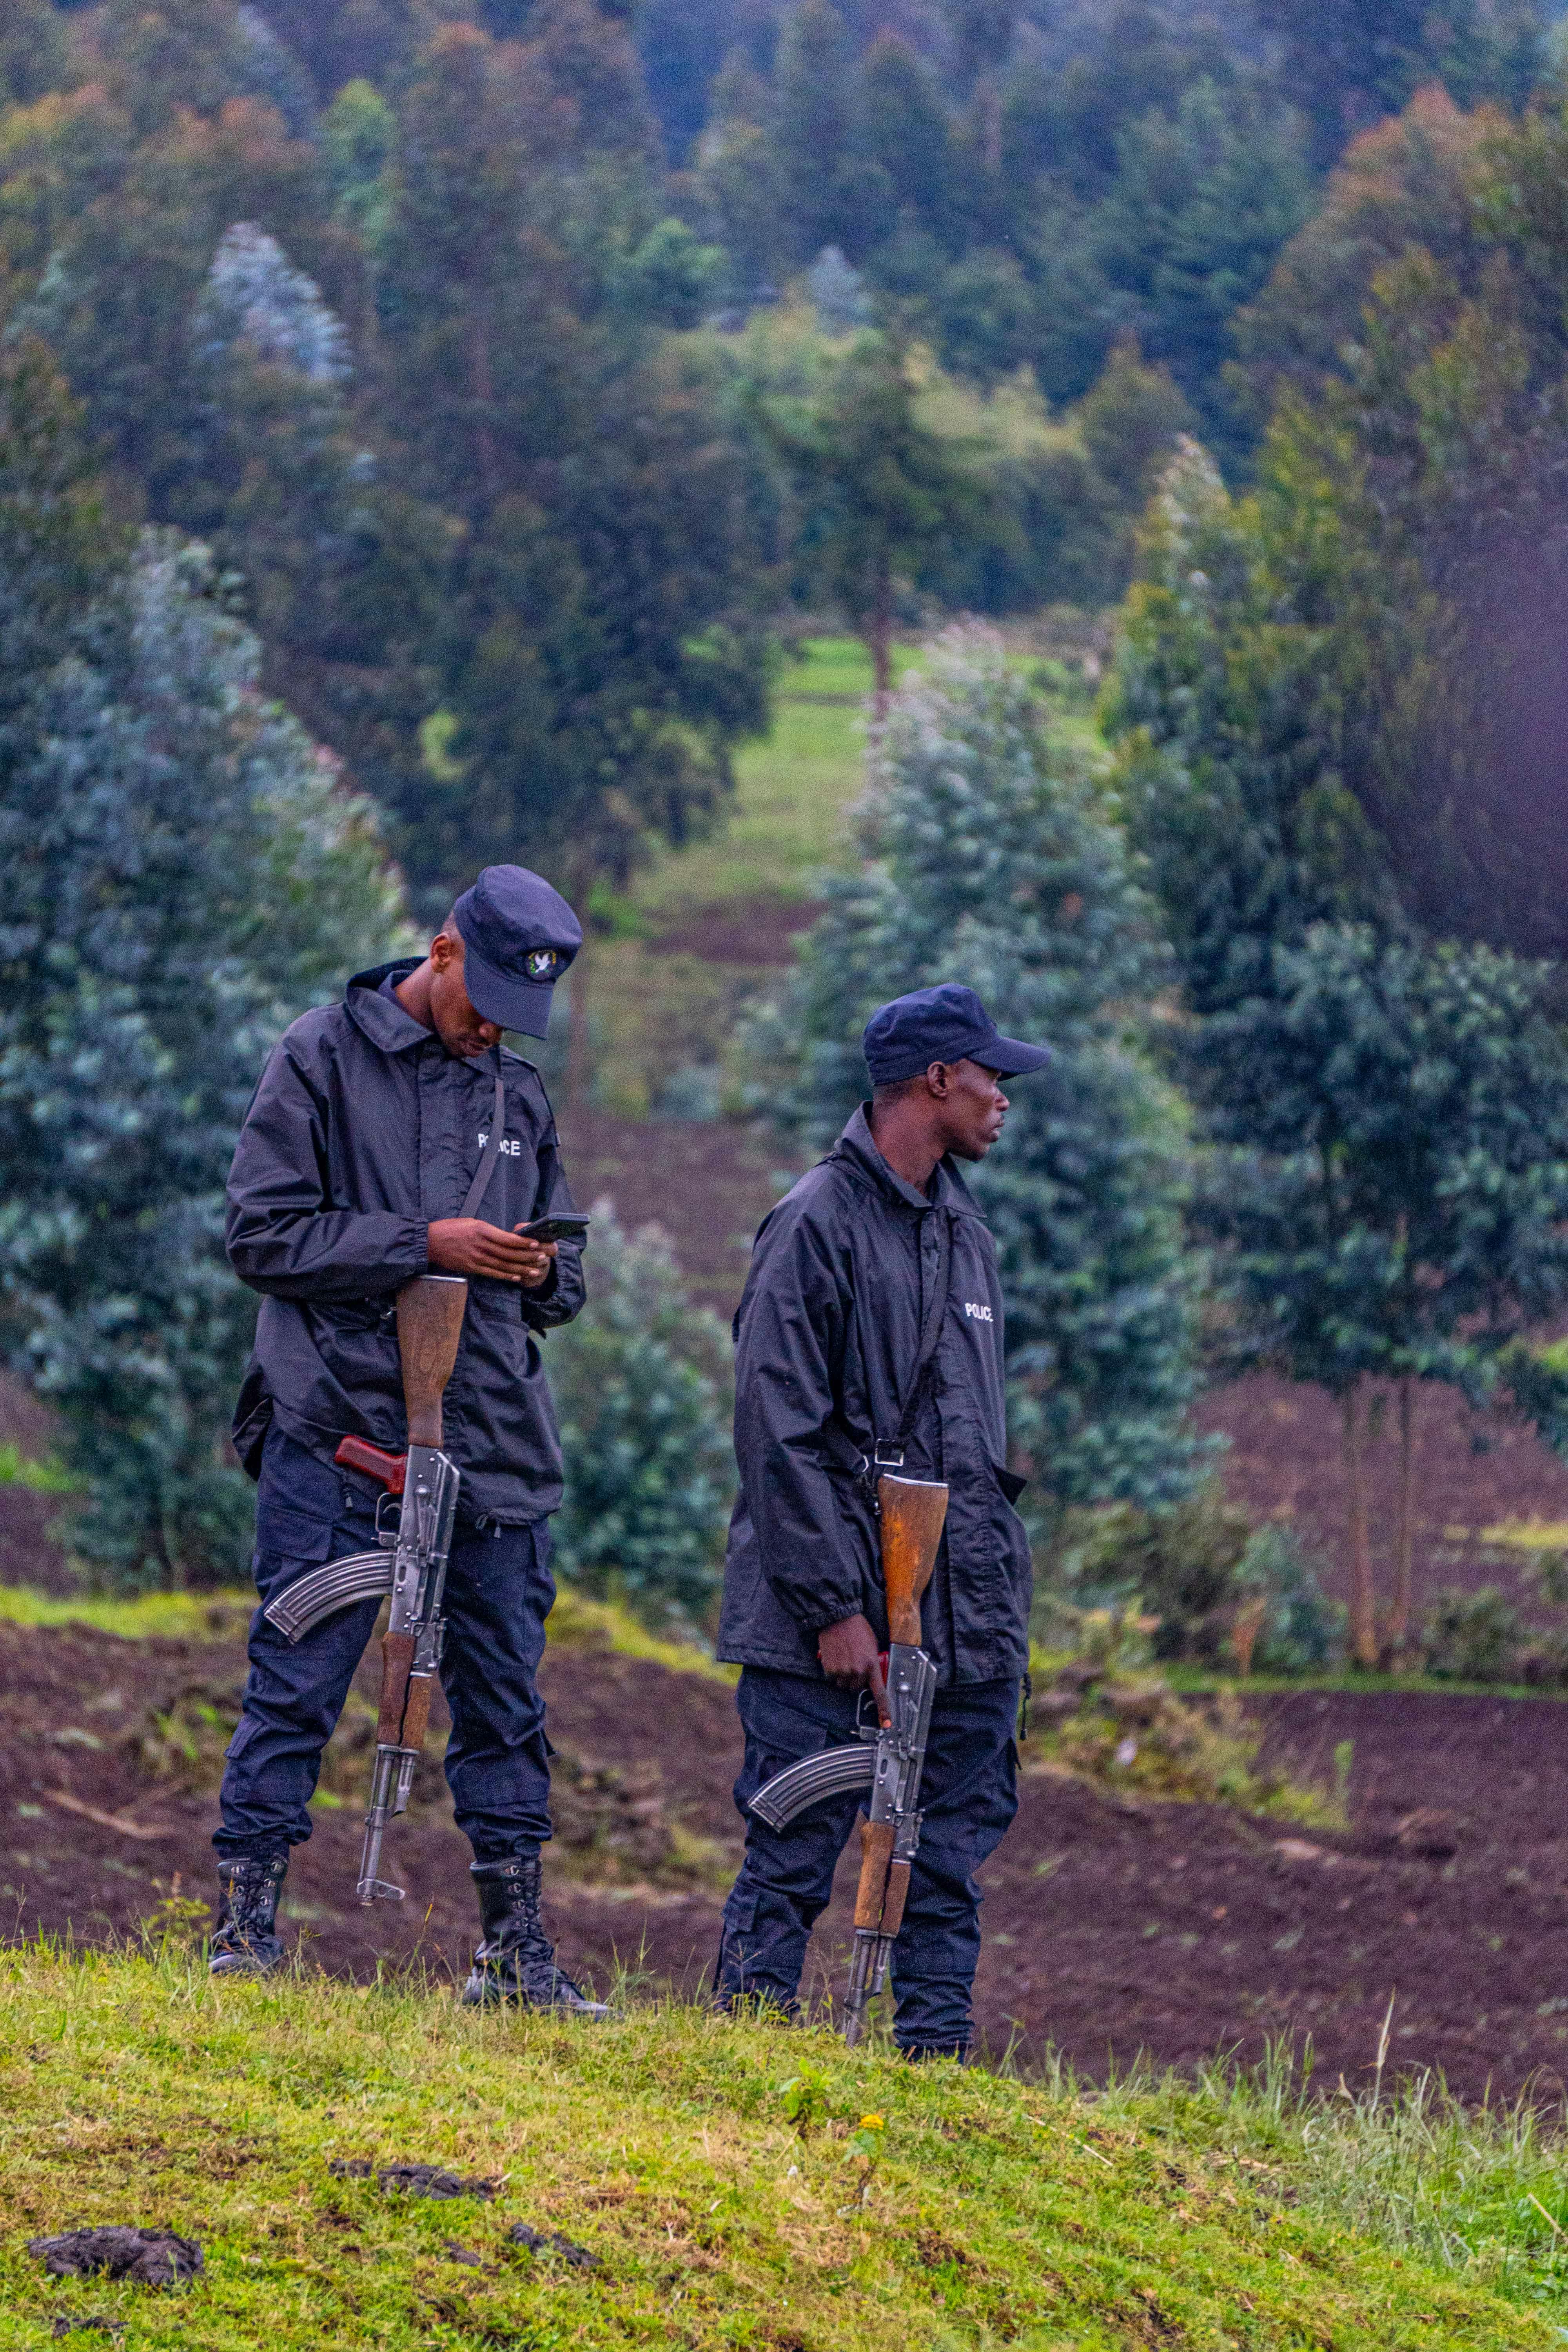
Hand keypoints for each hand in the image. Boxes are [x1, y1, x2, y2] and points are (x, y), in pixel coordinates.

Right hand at [426, 1219, 557, 1287]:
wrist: (430, 1242)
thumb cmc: (451, 1229)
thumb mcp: (472, 1223)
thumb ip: (488, 1231)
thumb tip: (504, 1238)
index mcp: (482, 1231)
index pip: (507, 1239)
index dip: (523, 1243)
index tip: (535, 1244)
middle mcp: (481, 1246)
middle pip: (509, 1254)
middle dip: (527, 1257)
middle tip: (541, 1258)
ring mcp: (477, 1259)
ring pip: (503, 1266)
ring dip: (520, 1269)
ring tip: (534, 1270)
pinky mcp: (472, 1268)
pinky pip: (492, 1274)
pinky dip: (505, 1276)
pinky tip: (516, 1277)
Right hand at [816, 1612, 887, 1718]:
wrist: (838, 1618)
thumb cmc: (858, 1629)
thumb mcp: (872, 1646)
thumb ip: (872, 1663)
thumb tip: (871, 1675)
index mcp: (872, 1665)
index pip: (879, 1693)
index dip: (884, 1710)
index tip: (886, 1724)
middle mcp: (858, 1671)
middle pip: (856, 1688)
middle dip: (854, 1679)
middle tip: (853, 1663)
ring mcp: (843, 1671)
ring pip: (842, 1684)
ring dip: (843, 1676)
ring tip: (843, 1658)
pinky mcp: (830, 1669)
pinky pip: (832, 1677)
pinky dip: (832, 1670)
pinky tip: (835, 1657)